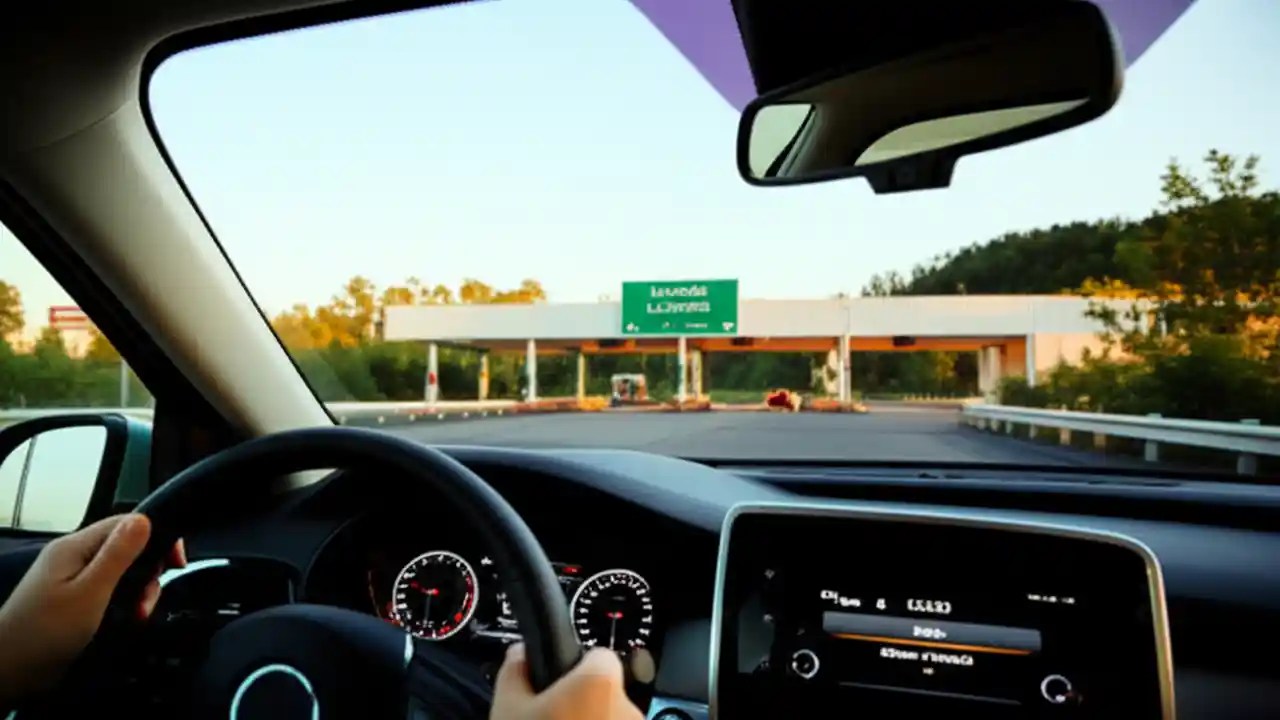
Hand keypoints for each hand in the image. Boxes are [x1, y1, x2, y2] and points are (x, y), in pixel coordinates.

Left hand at [0, 513, 185, 702]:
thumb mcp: (90, 592)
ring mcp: (73, 578)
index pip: (126, 523)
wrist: (9, 672)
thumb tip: (145, 519)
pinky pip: (110, 589)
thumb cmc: (46, 632)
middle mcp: (74, 556)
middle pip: (127, 547)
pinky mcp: (75, 599)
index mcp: (75, 546)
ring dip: (137, 591)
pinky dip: (124, 602)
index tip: (177, 563)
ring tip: (137, 616)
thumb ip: (117, 555)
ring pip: (121, 571)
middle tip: (148, 601)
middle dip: (147, 571)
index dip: (157, 536)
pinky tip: (126, 619)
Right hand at [491, 644, 643, 719]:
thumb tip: (520, 652)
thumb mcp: (508, 707)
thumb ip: (515, 670)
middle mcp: (627, 706)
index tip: (558, 682)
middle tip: (552, 717)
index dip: (576, 667)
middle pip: (605, 690)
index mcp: (599, 682)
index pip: (598, 654)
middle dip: (582, 701)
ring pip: (612, 718)